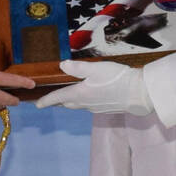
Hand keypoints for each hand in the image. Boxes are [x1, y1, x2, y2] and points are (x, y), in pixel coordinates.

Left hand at [35, 60, 153, 114]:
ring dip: (71, 102)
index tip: (37, 104)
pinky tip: (89, 97)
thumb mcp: (95, 69)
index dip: (46, 100)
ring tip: (68, 97)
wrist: (138, 94)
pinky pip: (89, 107)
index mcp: (79, 94)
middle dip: (58, 101)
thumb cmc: (117, 78)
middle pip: (67, 103)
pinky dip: (84, 102)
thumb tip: (62, 65)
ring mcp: (95, 108)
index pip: (58, 97)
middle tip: (51, 99)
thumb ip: (77, 68)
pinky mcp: (104, 109)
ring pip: (78, 106)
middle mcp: (85, 104)